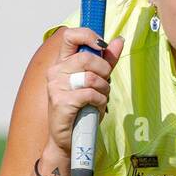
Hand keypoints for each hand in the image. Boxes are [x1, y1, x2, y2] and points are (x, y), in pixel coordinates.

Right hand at [46, 27, 125, 153]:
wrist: (68, 139)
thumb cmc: (81, 110)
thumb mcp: (96, 83)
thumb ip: (106, 62)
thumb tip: (118, 41)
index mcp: (62, 63)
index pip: (69, 36)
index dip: (88, 35)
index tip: (101, 46)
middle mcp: (56, 72)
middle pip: (86, 58)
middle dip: (104, 70)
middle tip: (106, 82)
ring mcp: (56, 86)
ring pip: (91, 77)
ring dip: (104, 90)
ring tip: (101, 99)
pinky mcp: (61, 102)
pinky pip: (90, 94)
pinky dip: (100, 102)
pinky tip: (97, 108)